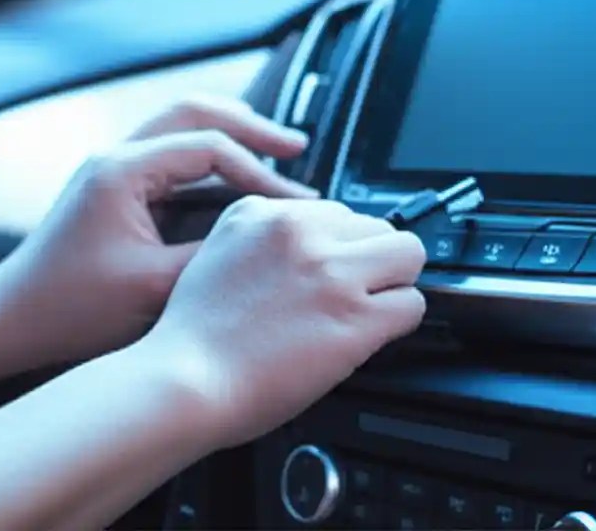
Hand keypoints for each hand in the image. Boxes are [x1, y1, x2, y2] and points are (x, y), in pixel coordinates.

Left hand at [0, 97, 317, 364]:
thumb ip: (213, 255)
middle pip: (195, 113)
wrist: (11, 321)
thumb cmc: (70, 309)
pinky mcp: (114, 190)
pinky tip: (236, 181)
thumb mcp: (155, 287)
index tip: (293, 203)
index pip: (211, 147)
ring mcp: (112, 170)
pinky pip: (171, 155)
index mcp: (122, 171)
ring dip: (231, 134)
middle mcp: (115, 158)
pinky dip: (209, 159)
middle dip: (252, 127)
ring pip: (182, 125)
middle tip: (296, 147)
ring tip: (275, 151)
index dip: (260, 171)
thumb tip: (266, 238)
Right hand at [139, 196, 425, 448]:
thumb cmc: (193, 339)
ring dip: (392, 284)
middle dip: (369, 261)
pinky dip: (398, 322)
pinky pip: (412, 304)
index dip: (338, 248)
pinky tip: (369, 337)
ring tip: (366, 311)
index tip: (329, 273)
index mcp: (263, 213)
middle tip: (349, 295)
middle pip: (377, 226)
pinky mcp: (355, 316)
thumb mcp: (215, 256)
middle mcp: (301, 232)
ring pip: (407, 254)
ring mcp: (332, 272)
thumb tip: (307, 244)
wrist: (183, 383)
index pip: (336, 212)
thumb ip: (260, 238)